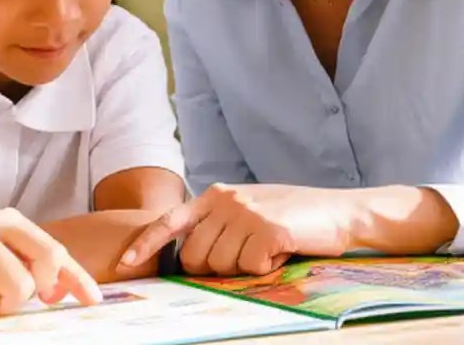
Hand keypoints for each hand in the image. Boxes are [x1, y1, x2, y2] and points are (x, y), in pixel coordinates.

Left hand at [121, 184, 357, 276]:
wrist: (339, 211)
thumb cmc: (292, 215)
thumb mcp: (248, 208)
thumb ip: (219, 223)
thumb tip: (190, 256)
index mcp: (216, 195)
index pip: (171, 222)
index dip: (146, 244)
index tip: (125, 263)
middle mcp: (226, 200)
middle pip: (195, 257)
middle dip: (216, 268)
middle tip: (247, 256)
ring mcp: (247, 213)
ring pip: (222, 266)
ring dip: (246, 267)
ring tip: (269, 248)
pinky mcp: (269, 229)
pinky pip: (251, 268)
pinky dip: (268, 268)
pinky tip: (282, 251)